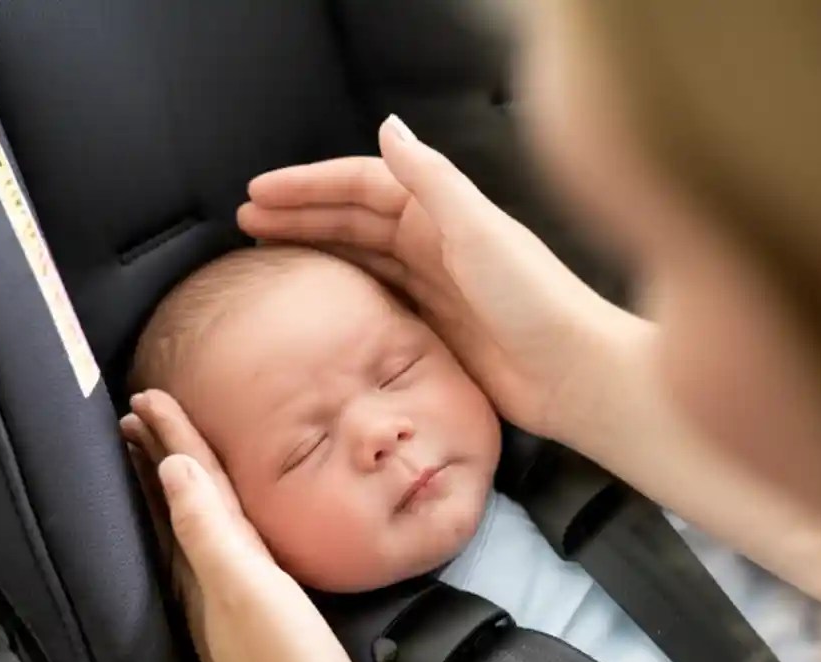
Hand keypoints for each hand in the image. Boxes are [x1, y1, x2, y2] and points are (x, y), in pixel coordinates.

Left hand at [121, 390, 377, 661]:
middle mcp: (208, 581)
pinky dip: (220, 519)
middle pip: (179, 505)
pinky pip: (229, 547)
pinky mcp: (262, 613)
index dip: (166, 440)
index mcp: (202, 569)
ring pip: (199, 525)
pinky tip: (233, 522)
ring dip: (183, 485)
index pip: (182, 488)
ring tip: (168, 452)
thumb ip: (211, 531)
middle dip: (160, 458)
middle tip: (138, 415)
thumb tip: (171, 464)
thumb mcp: (247, 590)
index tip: (144, 397)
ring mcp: (233, 599)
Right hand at [238, 115, 633, 442]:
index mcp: (444, 214)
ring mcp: (436, 286)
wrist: (575, 375)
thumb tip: (387, 127)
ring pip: (361, 257)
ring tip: (265, 250)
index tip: (259, 191)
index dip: (309, 185)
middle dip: (301, 213)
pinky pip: (377, 300)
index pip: (362, 185)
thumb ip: (431, 179)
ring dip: (316, 248)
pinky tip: (317, 299)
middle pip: (355, 218)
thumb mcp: (478, 230)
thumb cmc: (534, 300)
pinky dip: (343, 291)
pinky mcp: (437, 329)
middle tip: (245, 218)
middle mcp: (438, 243)